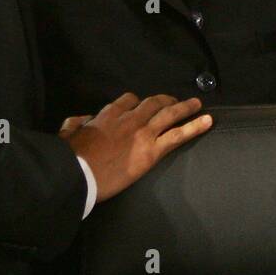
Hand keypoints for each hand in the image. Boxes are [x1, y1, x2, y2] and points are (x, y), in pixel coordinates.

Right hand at [60, 92, 211, 201]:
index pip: (129, 100)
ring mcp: (143, 133)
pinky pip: (177, 135)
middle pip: (153, 103)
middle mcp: (130, 119)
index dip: (138, 102)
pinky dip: (195, 126)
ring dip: (185, 107)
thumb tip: (83, 119)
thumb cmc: (71, 158)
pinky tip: (207, 121)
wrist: (79, 174)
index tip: (142, 105)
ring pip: (169, 114)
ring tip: (197, 104)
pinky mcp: (152, 151)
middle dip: (165, 100)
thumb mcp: (67, 134)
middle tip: (174, 102)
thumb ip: (76, 122)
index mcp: (109, 114)